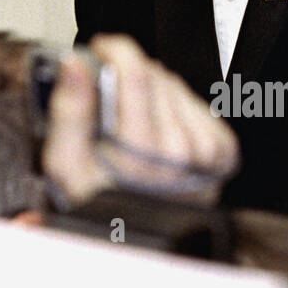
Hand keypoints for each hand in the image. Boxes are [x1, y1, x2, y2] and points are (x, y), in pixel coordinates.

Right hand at [41, 34, 239, 206]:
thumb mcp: (66, 164)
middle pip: (154, 74)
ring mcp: (207, 149)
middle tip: (106, 99)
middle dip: (126, 74)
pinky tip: (154, 131)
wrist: (138, 238)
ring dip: (148, 90)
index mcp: (143, 152)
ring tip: (129, 122)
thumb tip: (74, 65)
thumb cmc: (101, 205)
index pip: (137, 73)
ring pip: (174, 84)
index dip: (114, 50)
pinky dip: (171, 107)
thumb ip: (69, 110)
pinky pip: (192, 102)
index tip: (100, 50)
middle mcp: (182, 150)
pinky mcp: (222, 148)